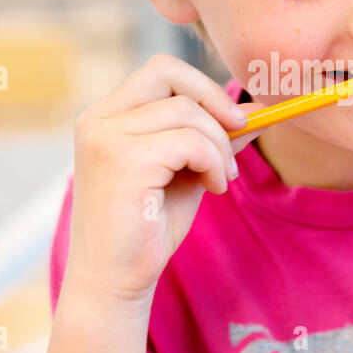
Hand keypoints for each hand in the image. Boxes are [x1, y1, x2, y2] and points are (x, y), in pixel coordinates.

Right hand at [63, 54, 261, 306]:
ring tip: (220, 179)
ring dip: (218, 145)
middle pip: (167, 71)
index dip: (203, 87)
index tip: (233, 119)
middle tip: (239, 133)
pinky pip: (190, 141)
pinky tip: (211, 189)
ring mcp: (105, 138)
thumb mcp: (186, 172)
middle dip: (214, 100)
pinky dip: (212, 162)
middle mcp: (97, 120)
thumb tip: (255, 111)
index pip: (160, 70)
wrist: (114, 282)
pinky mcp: (122, 161)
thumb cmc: (146, 230)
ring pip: (187, 111)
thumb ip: (211, 138)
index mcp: (105, 117)